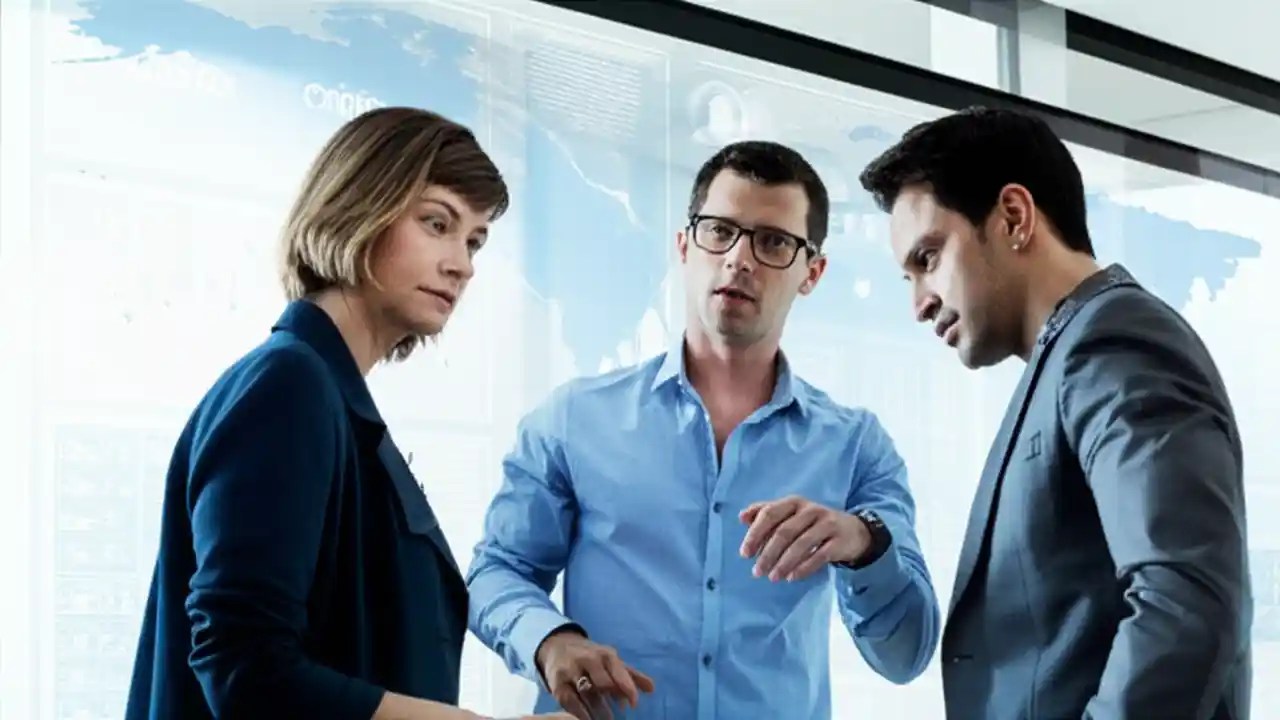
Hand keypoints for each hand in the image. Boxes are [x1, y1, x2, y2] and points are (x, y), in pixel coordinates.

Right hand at [535, 630, 655, 719]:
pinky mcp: (557, 684)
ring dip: (598, 710)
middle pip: (602, 681)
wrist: (557, 646)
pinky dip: (580, 712)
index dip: (627, 688)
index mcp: (604, 654)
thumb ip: (630, 675)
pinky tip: (588, 719)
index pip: (618, 670)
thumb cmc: (590, 657)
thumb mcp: (610, 661)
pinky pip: (569, 701)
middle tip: (618, 715)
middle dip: (611, 697)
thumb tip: (651, 688)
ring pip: (586, 692)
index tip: (633, 704)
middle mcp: (587, 659)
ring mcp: (570, 671)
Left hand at [739, 495, 870, 580]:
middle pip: (784, 531)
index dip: (755, 533)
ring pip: (801, 544)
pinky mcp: (839, 541)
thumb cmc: (812, 524)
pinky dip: (804, 568)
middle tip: (757, 572)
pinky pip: (819, 555)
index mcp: (794, 503)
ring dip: (784, 563)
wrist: (852, 531)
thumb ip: (765, 513)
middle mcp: (810, 510)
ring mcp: (827, 524)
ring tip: (773, 578)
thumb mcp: (790, 515)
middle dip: (768, 553)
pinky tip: (792, 578)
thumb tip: (742, 517)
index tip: (744, 554)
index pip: (770, 514)